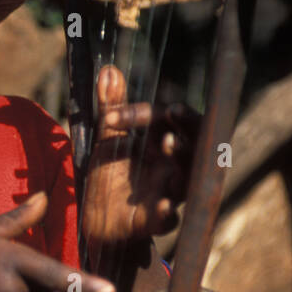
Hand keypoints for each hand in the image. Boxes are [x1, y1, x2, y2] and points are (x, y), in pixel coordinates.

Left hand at [82, 64, 197, 250]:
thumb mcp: (107, 139)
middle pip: (195, 142)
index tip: (110, 118)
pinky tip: (163, 206)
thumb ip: (111, 108)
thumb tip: (108, 69)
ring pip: (188, 176)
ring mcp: (167, 193)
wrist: (95, 219)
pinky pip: (169, 219)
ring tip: (171, 144)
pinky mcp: (155, 222)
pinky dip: (167, 213)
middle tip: (174, 112)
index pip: (166, 119)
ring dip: (182, 158)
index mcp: (164, 142)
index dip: (144, 114)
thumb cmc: (111, 174)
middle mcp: (173, 165)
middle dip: (188, 125)